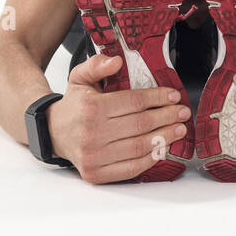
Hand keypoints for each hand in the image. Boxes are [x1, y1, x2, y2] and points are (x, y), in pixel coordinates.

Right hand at [48, 53, 189, 183]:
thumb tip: (116, 61)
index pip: (134, 102)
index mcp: (91, 108)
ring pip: (139, 147)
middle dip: (167, 117)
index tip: (173, 96)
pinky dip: (150, 159)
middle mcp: (92, 133)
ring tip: (178, 129)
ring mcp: (94, 156)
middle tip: (182, 113)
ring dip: (165, 138)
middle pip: (141, 125)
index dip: (158, 98)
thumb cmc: (74, 105)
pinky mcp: (96, 174)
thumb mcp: (79, 77)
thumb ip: (97, 65)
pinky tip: (162, 149)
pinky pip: (131, 168)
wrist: (53, 132)